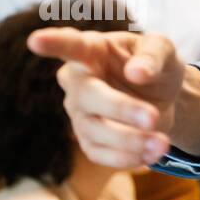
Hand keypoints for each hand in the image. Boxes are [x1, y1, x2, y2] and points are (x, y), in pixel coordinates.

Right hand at [27, 27, 183, 168]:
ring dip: (130, 140)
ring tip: (163, 144)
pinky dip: (128, 158)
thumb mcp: (163, 50)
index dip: (53, 43)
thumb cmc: (155, 65)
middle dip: (120, 109)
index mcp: (92, 50)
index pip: (69, 45)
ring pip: (94, 130)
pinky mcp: (89, 140)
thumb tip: (136, 73)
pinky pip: (100, 155)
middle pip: (87, 96)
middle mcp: (78, 82)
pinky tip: (152, 154)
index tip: (36, 41)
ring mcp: (80, 113)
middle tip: (152, 118)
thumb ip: (153, 55)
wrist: (163, 97)